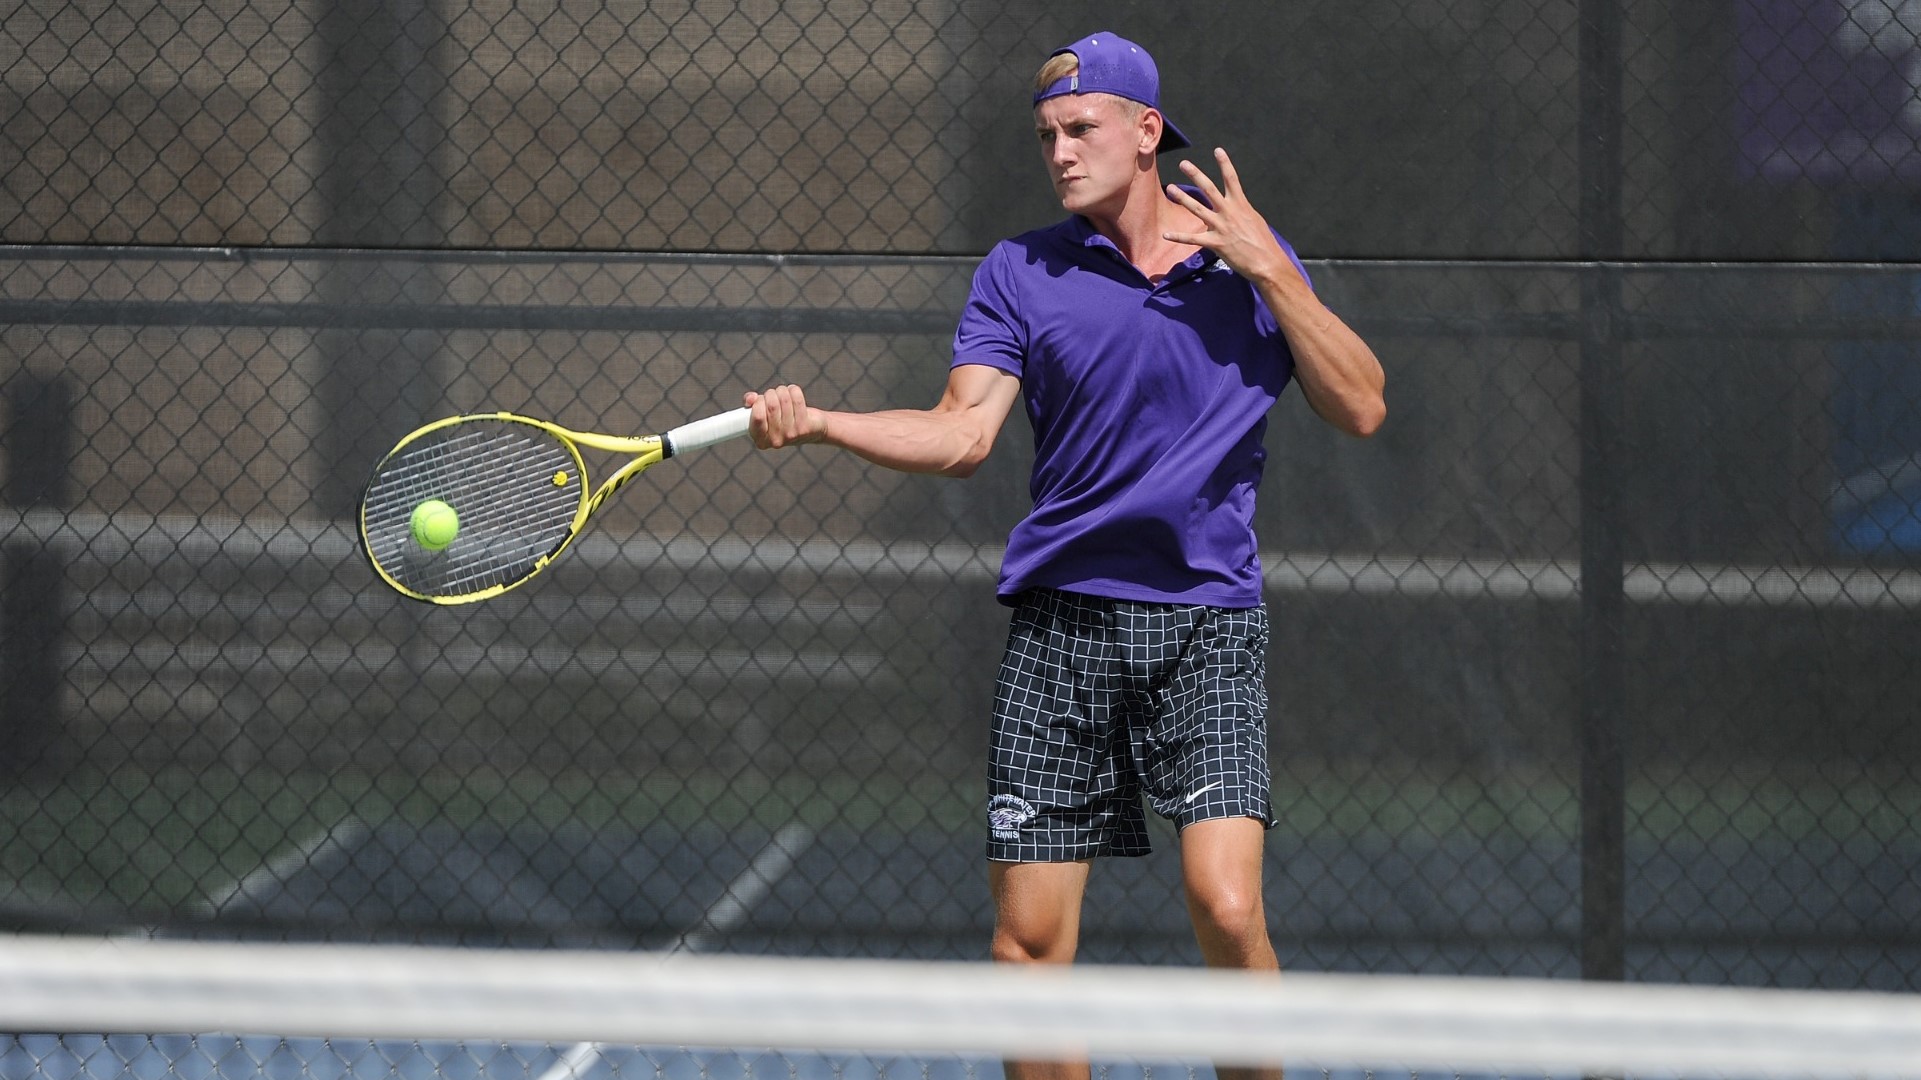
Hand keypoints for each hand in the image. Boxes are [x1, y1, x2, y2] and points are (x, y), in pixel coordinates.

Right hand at [745, 384, 824, 448]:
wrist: (812, 430)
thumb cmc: (782, 418)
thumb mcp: (764, 414)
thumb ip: (752, 405)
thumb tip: (751, 398)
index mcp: (761, 440)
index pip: (757, 417)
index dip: (758, 402)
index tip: (761, 399)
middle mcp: (775, 441)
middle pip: (771, 406)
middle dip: (771, 393)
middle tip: (774, 394)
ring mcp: (791, 435)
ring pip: (784, 399)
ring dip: (782, 390)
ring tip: (784, 393)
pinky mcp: (804, 427)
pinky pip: (797, 399)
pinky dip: (794, 390)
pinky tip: (793, 392)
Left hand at [1161, 147, 1296, 287]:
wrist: (1267, 262)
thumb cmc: (1263, 242)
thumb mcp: (1254, 220)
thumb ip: (1241, 211)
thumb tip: (1233, 208)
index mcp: (1241, 205)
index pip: (1232, 179)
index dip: (1225, 164)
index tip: (1217, 150)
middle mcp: (1230, 212)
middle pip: (1210, 189)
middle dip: (1196, 175)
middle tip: (1184, 164)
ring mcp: (1221, 227)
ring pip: (1198, 209)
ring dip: (1183, 198)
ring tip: (1170, 188)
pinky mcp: (1216, 244)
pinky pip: (1193, 239)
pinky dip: (1179, 237)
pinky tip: (1166, 234)